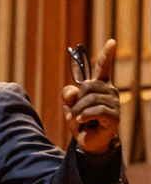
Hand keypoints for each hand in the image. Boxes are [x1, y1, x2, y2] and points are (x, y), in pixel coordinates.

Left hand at [62, 39, 120, 153]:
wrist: (89, 141)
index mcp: (99, 86)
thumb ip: (68, 95)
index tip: (111, 42)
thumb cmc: (81, 121)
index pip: (103, 67)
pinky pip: (96, 110)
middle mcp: (109, 91)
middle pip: (87, 86)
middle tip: (74, 113)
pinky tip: (83, 122)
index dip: (106, 55)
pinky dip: (84, 117)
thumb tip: (71, 92)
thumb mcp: (70, 106)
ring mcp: (114, 103)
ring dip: (78, 111)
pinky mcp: (114, 116)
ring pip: (90, 99)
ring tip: (78, 120)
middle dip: (75, 100)